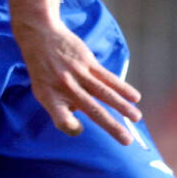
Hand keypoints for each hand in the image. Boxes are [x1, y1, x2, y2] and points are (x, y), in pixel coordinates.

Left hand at [17, 18, 141, 145]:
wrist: (40, 36)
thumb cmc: (43, 70)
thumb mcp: (42, 91)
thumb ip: (61, 108)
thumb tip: (81, 118)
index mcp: (50, 98)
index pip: (61, 119)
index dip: (71, 127)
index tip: (79, 129)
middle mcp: (65, 87)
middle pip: (92, 110)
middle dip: (111, 127)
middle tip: (127, 141)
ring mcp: (78, 74)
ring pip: (105, 93)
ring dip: (122, 107)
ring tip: (136, 118)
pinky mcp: (88, 62)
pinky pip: (108, 78)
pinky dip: (123, 88)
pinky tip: (135, 97)